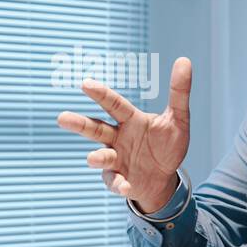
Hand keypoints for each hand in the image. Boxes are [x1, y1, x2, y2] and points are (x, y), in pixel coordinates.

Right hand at [56, 58, 192, 212]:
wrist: (165, 179)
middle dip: (79, 124)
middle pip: (95, 128)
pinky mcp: (118, 180)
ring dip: (96, 157)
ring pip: (101, 156)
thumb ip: (179, 92)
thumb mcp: (178, 119)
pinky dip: (118, 184)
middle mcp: (118, 138)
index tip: (86, 84)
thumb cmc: (168, 145)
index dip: (101, 94)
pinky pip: (115, 181)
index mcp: (130, 120)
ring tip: (92, 159)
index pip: (114, 104)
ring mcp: (116, 159)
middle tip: (62, 118)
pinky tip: (125, 186)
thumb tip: (184, 60)